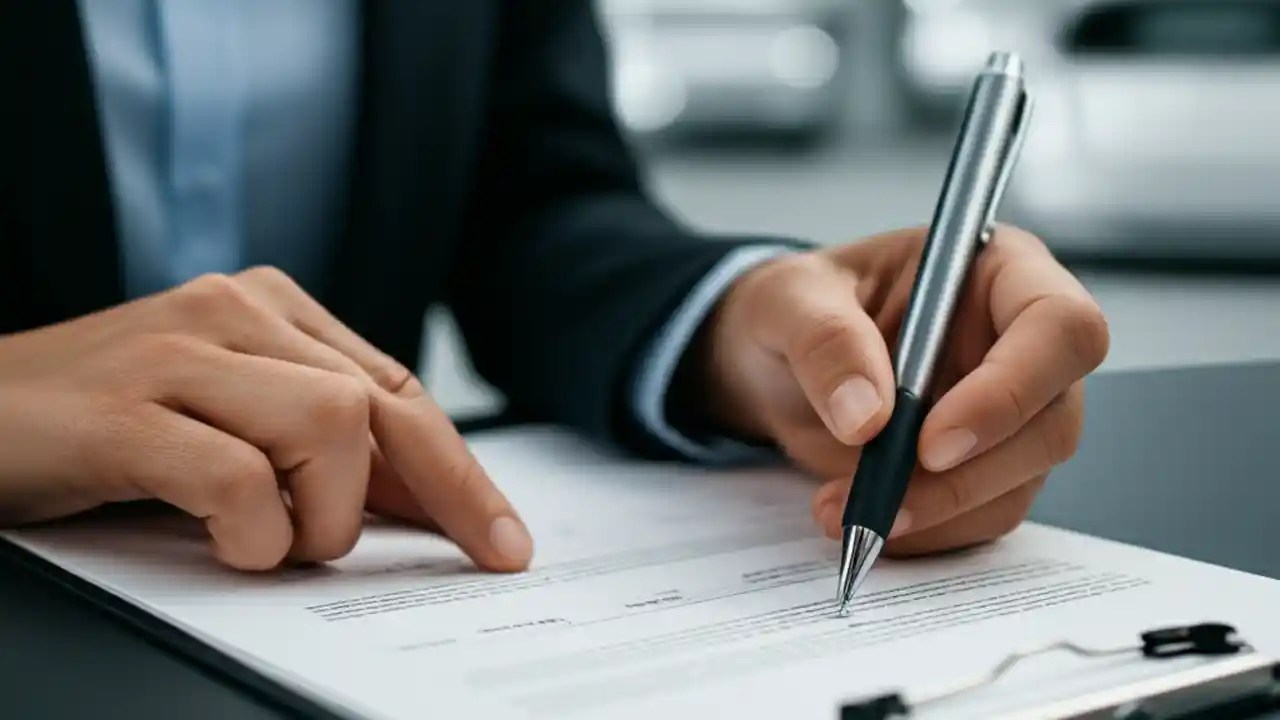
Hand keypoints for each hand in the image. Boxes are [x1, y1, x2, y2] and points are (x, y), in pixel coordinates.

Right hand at [0, 269, 532, 571]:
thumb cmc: (105, 425)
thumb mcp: (228, 422)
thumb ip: (317, 448)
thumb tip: (420, 505)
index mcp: (268, 308)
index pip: (394, 389)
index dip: (458, 468)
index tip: (500, 534)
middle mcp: (233, 312)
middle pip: (380, 405)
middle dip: (448, 491)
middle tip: (480, 555)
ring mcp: (177, 356)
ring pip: (330, 427)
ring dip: (324, 515)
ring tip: (277, 542)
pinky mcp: (124, 413)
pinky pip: (238, 477)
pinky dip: (254, 532)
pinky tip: (231, 545)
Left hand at [699, 227, 1108, 555]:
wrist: (774, 361)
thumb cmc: (797, 307)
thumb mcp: (787, 299)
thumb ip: (823, 340)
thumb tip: (865, 417)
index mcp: (998, 270)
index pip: (1059, 326)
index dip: (1010, 391)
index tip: (931, 443)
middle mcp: (1023, 341)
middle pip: (1053, 421)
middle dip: (968, 475)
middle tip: (881, 499)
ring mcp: (1014, 410)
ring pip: (1021, 481)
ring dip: (938, 511)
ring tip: (845, 511)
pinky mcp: (988, 465)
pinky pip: (984, 514)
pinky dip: (927, 529)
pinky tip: (862, 517)